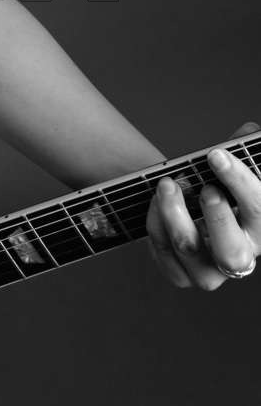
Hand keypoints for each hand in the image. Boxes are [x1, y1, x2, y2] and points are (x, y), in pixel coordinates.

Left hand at [146, 120, 260, 289]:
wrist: (197, 207)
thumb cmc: (223, 186)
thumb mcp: (236, 167)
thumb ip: (243, 150)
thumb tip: (247, 131)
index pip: (259, 208)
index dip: (239, 180)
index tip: (216, 154)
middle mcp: (241, 256)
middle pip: (232, 252)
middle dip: (216, 218)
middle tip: (204, 187)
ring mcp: (210, 271)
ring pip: (190, 251)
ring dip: (174, 213)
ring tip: (167, 184)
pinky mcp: (181, 274)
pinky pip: (164, 254)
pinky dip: (155, 224)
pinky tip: (155, 201)